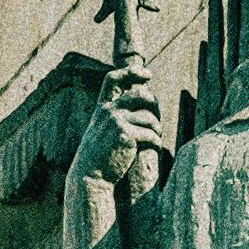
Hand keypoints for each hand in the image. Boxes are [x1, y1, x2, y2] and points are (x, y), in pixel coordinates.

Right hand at [101, 57, 167, 171]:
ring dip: (157, 128)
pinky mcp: (126, 135)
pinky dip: (156, 141)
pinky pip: (151, 134)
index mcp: (101, 108)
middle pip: (140, 94)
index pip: (112, 79)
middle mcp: (108, 110)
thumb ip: (114, 116)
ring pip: (149, 117)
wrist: (90, 175)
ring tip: (157, 136)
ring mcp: (116, 121)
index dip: (131, 72)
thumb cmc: (99, 156)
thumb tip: (139, 106)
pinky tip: (156, 147)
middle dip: (154, 102)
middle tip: (158, 114)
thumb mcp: (101, 130)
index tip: (148, 75)